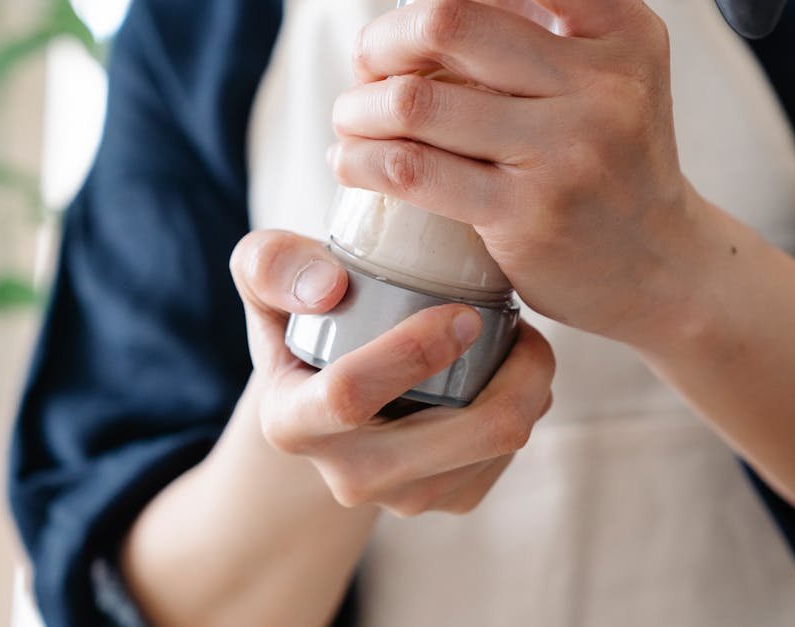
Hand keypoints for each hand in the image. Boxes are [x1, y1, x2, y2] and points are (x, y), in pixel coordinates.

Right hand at [229, 229, 554, 514]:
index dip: (413, 351)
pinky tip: (507, 373)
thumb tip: (328, 287)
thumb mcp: (264, 277)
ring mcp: (402, 497)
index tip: (462, 312)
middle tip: (519, 321)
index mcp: (292, 423)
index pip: (350, 396)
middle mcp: (348, 475)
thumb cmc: (305, 317)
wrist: (327, 390)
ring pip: (498, 444)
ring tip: (515, 340)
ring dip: (529, 385)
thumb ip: (271, 263)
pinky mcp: (448, 501)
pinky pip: (509, 455)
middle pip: (462, 435)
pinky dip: (526, 407)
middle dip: (515, 375)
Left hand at [330, 0, 716, 345]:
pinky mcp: (527, 213)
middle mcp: (603, 82)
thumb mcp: (610, 76)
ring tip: (352, 121)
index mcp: (620, 30)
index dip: (428, 0)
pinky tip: (352, 162)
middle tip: (367, 65)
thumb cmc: (611, 164)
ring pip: (416, 102)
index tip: (409, 25)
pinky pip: (412, 170)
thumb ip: (542, 30)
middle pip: (447, 22)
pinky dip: (361, 160)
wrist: (661, 266)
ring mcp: (567, 150)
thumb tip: (420, 8)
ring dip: (358, 108)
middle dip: (382, 41)